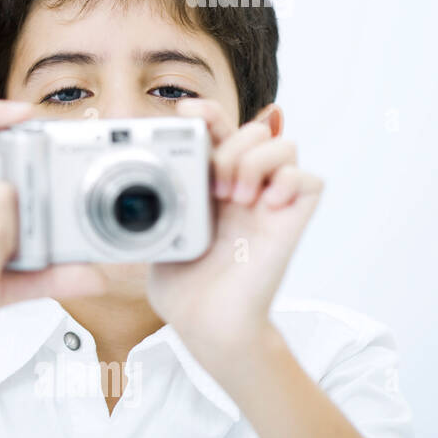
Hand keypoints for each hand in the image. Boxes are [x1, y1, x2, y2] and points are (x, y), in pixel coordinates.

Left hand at [146, 98, 323, 376]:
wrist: (205, 324)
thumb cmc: (182, 287)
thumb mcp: (156, 233)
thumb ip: (149, 206)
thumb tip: (127, 188)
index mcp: (210, 184)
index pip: (219, 129)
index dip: (207, 113)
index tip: (184, 112)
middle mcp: (242, 187)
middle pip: (254, 128)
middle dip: (230, 143)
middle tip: (212, 186)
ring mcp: (268, 203)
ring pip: (284, 144)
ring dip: (255, 161)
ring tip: (234, 197)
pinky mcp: (290, 222)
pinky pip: (311, 180)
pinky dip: (290, 181)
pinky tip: (264, 204)